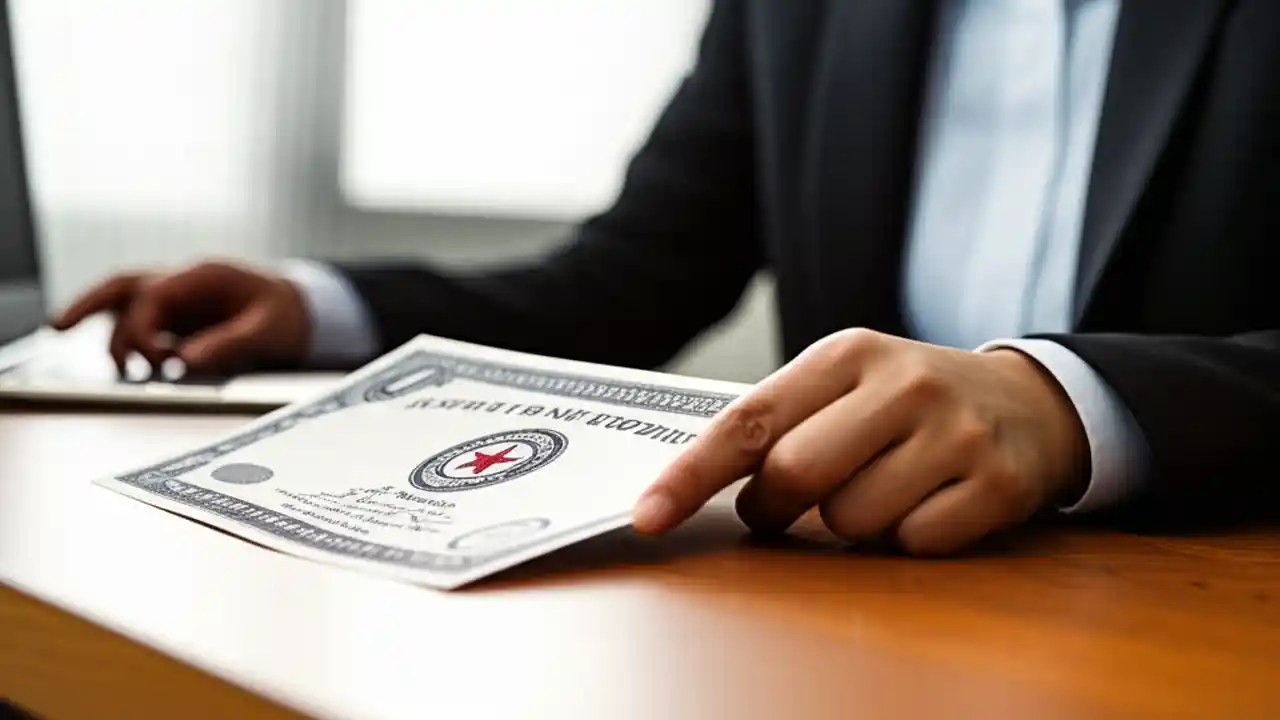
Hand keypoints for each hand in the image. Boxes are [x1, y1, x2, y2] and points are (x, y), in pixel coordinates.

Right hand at [52, 261, 310, 375]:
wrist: (307, 311)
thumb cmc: (289, 314)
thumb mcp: (269, 330)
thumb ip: (230, 344)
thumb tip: (185, 362)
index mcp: (205, 276)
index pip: (153, 293)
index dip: (143, 327)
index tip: (157, 360)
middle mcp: (186, 283)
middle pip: (125, 286)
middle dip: (88, 303)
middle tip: (57, 327)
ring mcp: (182, 300)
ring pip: (130, 307)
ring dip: (121, 337)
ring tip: (131, 370)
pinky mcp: (183, 319)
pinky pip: (147, 326)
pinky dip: (138, 345)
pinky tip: (147, 369)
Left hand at [632, 329, 1088, 553]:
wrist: (1028, 400)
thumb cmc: (907, 400)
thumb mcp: (846, 384)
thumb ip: (779, 422)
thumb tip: (691, 479)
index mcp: (848, 354)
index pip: (750, 420)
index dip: (692, 473)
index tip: (648, 515)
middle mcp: (903, 385)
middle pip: (795, 475)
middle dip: (774, 507)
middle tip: (782, 505)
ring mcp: (954, 433)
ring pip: (851, 520)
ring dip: (849, 523)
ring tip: (880, 487)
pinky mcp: (997, 483)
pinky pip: (913, 543)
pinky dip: (906, 538)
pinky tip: (927, 502)